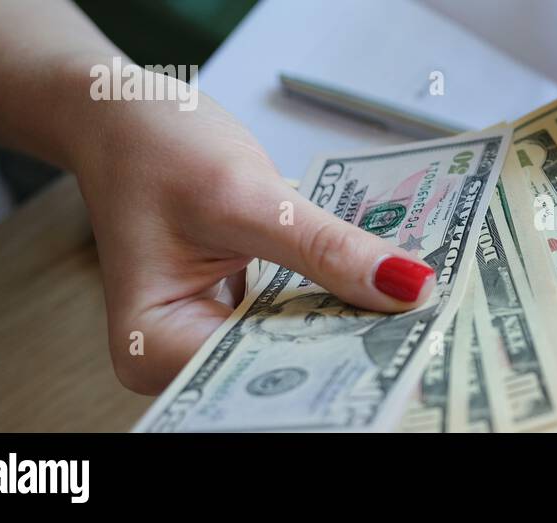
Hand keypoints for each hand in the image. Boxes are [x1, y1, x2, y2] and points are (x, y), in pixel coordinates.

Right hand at [72, 76, 435, 393]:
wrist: (123, 115)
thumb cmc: (154, 147)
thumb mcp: (244, 194)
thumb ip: (325, 247)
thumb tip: (409, 287)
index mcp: (155, 347)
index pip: (266, 376)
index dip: (343, 361)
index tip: (415, 344)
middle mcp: (180, 357)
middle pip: (289, 370)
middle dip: (358, 344)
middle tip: (433, 322)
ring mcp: (212, 337)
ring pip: (304, 345)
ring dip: (358, 322)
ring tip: (422, 305)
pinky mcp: (241, 314)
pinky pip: (303, 317)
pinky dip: (341, 299)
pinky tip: (389, 286)